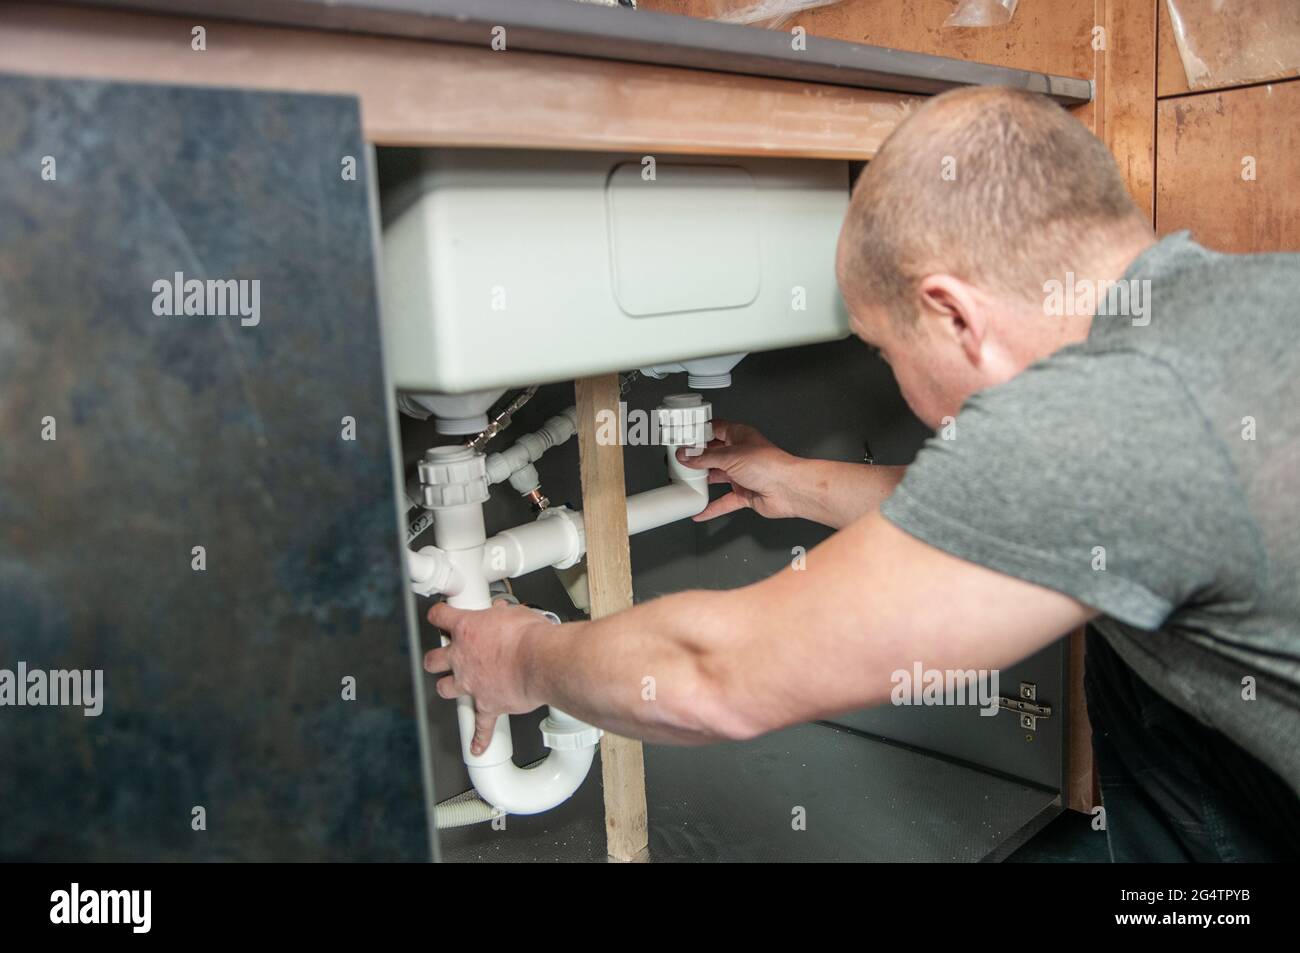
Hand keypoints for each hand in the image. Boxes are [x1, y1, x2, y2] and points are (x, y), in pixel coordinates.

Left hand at [424, 600, 548, 754]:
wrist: (542, 662)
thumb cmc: (531, 637)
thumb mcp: (517, 614)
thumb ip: (504, 615)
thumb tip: (503, 613)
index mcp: (467, 629)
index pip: (441, 616)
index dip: (438, 616)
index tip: (439, 617)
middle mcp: (463, 658)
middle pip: (433, 660)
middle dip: (435, 659)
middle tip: (441, 657)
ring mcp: (471, 683)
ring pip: (445, 689)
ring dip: (447, 688)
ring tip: (452, 688)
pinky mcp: (487, 705)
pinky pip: (480, 726)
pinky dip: (480, 737)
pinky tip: (477, 745)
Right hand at [675, 420, 801, 520]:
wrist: (789, 490)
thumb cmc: (769, 465)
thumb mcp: (730, 456)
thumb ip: (704, 457)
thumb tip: (686, 455)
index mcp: (739, 436)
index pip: (715, 429)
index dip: (698, 432)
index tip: (682, 436)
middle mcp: (741, 454)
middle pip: (714, 454)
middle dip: (697, 458)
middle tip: (679, 461)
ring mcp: (743, 474)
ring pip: (718, 476)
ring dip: (703, 480)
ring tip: (685, 482)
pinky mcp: (745, 493)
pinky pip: (725, 501)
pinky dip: (712, 507)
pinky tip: (700, 511)